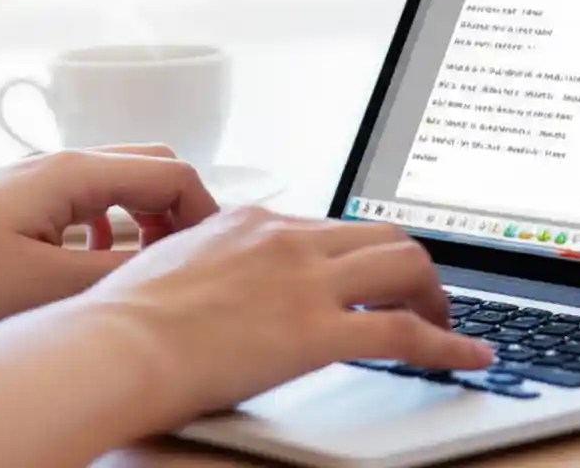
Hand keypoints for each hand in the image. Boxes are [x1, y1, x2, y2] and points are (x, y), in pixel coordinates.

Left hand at [0, 145, 217, 330]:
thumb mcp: (48, 284)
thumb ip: (121, 271)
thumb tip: (172, 265)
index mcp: (75, 173)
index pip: (172, 172)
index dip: (204, 210)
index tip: (210, 252)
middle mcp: (61, 161)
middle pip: (152, 163)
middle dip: (179, 206)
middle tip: (181, 254)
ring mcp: (39, 174)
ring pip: (120, 178)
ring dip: (145, 214)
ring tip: (143, 261)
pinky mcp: (21, 194)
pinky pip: (88, 194)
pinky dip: (110, 220)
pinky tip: (91, 258)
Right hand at [74, 206, 494, 424]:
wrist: (110, 346)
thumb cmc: (124, 318)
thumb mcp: (177, 265)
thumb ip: (219, 265)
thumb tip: (230, 285)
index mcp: (255, 222)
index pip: (336, 229)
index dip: (366, 257)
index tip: (377, 277)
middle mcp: (289, 239)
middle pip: (384, 236)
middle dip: (414, 268)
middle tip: (424, 299)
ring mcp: (305, 280)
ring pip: (406, 267)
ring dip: (435, 296)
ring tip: (446, 324)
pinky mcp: (315, 330)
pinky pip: (405, 333)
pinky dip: (448, 345)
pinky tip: (469, 356)